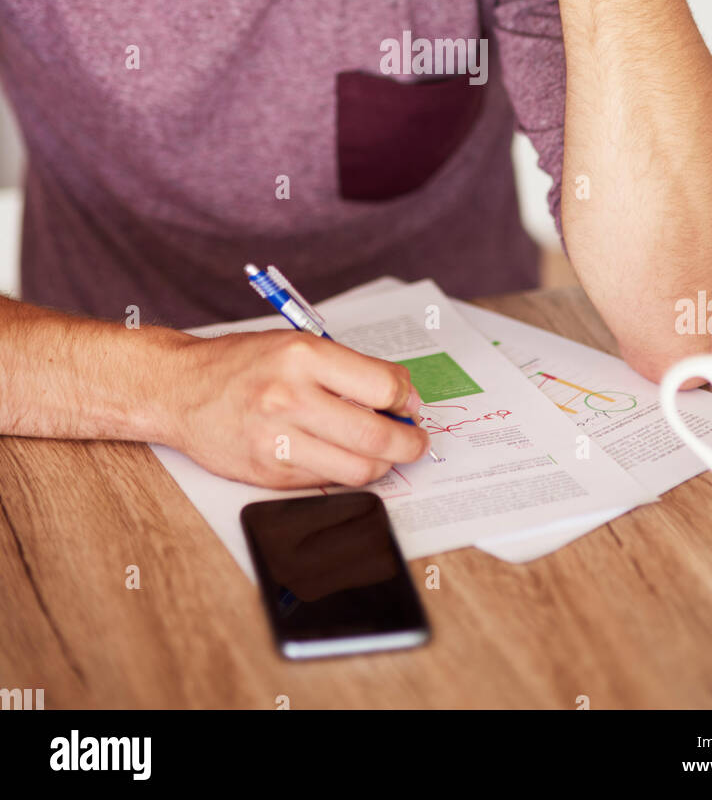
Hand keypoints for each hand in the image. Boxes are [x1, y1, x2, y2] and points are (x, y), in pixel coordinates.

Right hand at [171, 328, 429, 487]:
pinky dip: (345, 472)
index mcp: (302, 356)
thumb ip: (346, 368)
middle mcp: (289, 397)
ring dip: (383, 463)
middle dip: (409, 441)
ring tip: (384, 452)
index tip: (409, 402)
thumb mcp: (295, 344)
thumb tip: (400, 396)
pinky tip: (344, 457)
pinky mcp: (268, 472)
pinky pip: (327, 482)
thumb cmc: (241, 363)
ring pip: (358, 468)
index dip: (407, 398)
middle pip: (377, 435)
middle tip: (415, 439)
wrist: (180, 389)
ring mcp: (277, 439)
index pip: (383, 385)